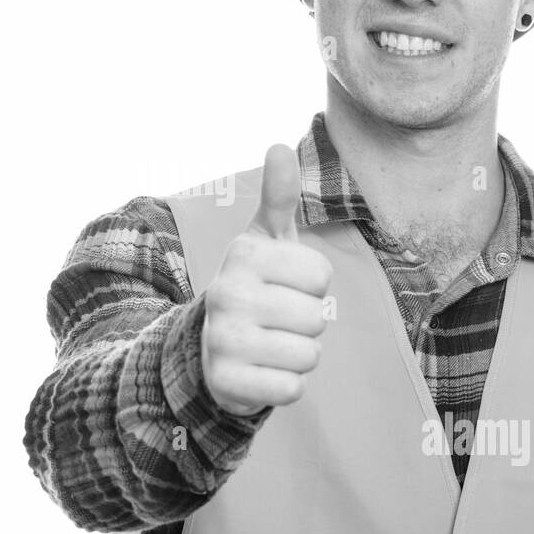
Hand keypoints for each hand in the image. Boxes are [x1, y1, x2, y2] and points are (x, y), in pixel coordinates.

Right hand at [201, 143, 333, 416]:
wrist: (212, 347)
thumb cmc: (255, 287)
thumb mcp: (266, 241)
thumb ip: (279, 196)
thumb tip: (279, 145)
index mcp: (243, 255)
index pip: (322, 277)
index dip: (313, 287)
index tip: (285, 286)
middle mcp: (226, 293)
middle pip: (318, 318)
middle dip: (307, 324)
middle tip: (277, 320)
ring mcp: (223, 340)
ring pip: (308, 355)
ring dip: (299, 356)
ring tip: (271, 344)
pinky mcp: (226, 382)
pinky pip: (292, 389)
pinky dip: (286, 385)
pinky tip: (263, 371)